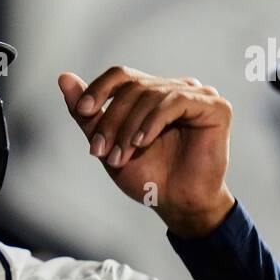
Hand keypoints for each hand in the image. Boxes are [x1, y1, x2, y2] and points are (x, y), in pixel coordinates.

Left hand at [59, 67, 234, 237]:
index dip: (99, 89)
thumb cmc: (147, 176)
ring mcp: (197, 94)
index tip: (82, 111)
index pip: (121, 75)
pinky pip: (176, 101)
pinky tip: (142, 142)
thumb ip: (87, 114)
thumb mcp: (108, 144)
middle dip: (111, 120)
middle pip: (133, 88)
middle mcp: (174, 88)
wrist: (177, 203)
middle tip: (101, 152)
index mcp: (152, 93)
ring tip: (121, 156)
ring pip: (151, 95)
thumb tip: (63, 77)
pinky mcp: (215, 107)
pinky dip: (153, 122)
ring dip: (129, 128)